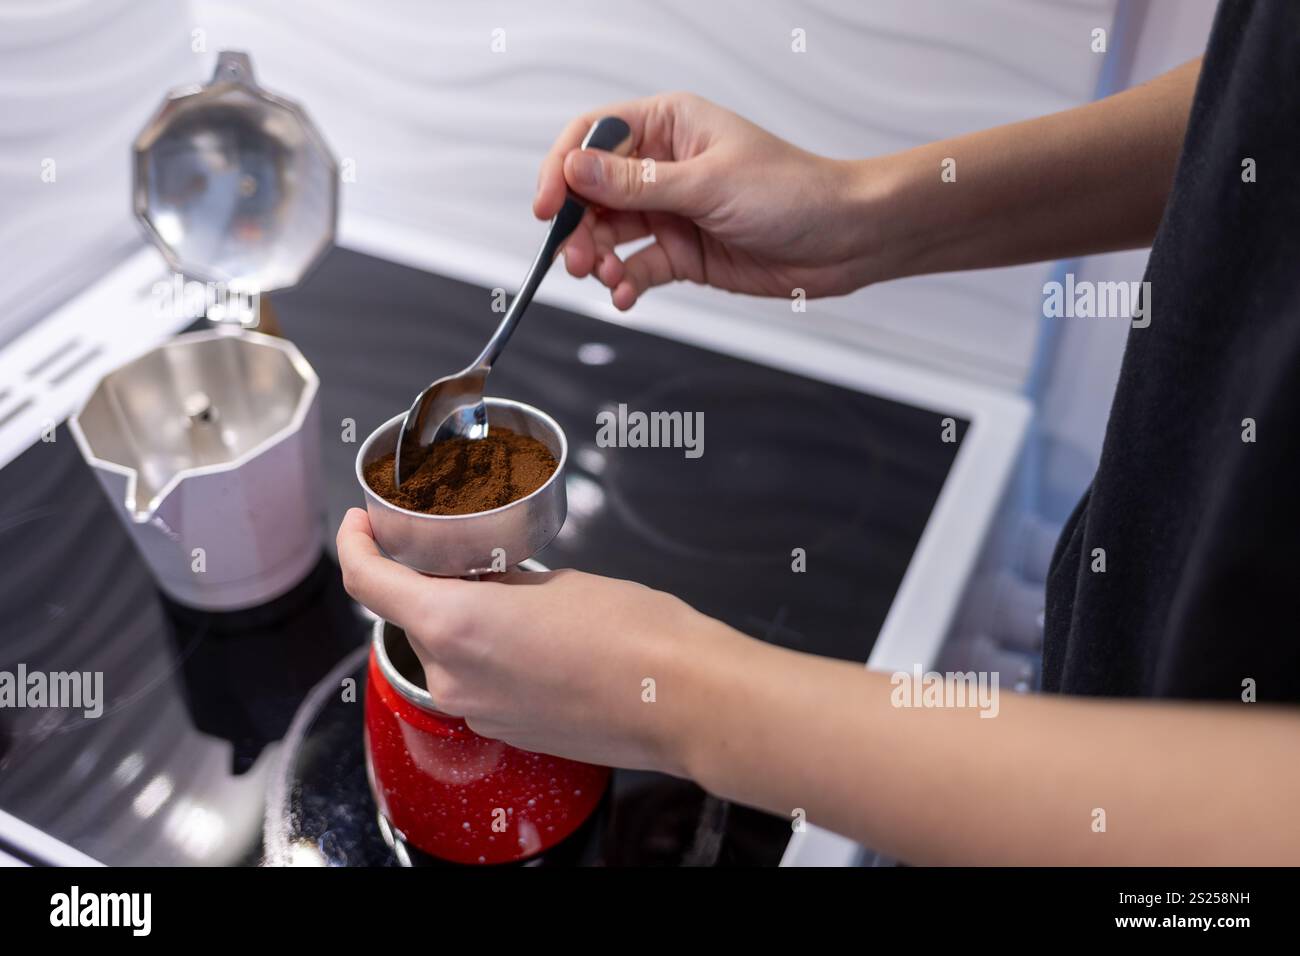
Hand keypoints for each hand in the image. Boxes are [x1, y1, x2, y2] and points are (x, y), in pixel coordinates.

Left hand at [337, 508, 743, 771]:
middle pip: (414, 617)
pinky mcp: (507, 732)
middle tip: (476, 555)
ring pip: (450, 652)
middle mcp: (453, 676)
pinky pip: (480, 684)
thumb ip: (500, 580)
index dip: (354, 543)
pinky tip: (541, 641)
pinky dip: (494, 657)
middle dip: (436, 584)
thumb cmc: (632, 633)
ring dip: (470, 622)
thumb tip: (486, 579)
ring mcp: (478, 712)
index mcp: (452, 624)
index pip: (365, 581)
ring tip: (523, 599)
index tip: (361, 524)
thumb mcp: (556, 581)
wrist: (682, 697)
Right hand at [534, 92, 882, 308]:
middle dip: (578, 227)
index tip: (547, 207)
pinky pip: (637, 267)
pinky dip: (625, 284)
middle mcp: (663, 165)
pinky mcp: (683, 252)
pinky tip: (625, 296)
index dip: (562, 170)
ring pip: (609, 234)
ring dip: (597, 258)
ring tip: (603, 278)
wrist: (844, 239)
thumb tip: (575, 169)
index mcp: (668, 125)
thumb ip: (636, 183)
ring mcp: (671, 211)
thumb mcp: (707, 184)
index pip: (593, 138)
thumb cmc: (792, 192)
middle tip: (576, 259)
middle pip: (592, 193)